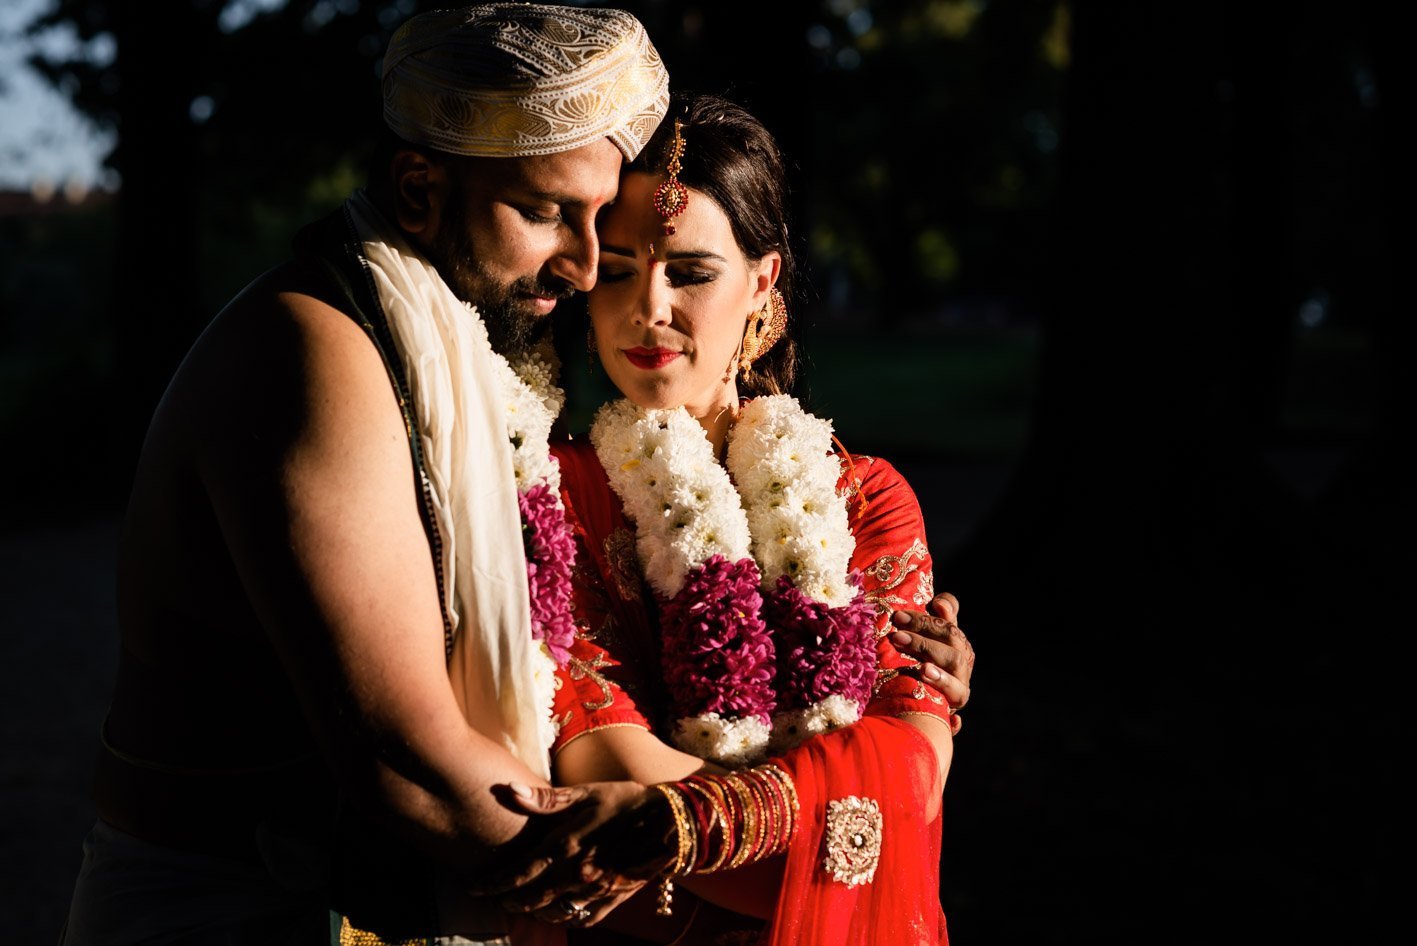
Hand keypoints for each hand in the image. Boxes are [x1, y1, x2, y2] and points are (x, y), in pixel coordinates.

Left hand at [476, 781, 674, 926]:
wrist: (673, 820)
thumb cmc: (626, 800)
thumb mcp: (586, 792)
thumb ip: (546, 800)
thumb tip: (507, 791)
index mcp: (565, 846)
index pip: (519, 872)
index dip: (494, 883)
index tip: (475, 888)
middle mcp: (576, 872)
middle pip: (534, 896)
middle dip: (512, 901)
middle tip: (497, 902)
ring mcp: (597, 888)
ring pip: (558, 910)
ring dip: (538, 911)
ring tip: (525, 908)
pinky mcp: (616, 895)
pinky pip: (588, 916)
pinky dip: (572, 918)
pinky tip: (565, 916)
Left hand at [889, 591, 974, 733]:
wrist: (908, 700)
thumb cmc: (914, 658)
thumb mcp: (920, 636)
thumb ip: (931, 618)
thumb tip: (940, 602)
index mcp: (955, 646)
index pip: (951, 629)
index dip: (939, 619)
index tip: (931, 606)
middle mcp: (959, 670)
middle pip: (952, 654)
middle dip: (925, 642)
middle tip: (897, 633)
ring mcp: (955, 695)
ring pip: (957, 687)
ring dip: (940, 677)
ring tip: (922, 669)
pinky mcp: (947, 719)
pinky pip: (952, 724)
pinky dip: (953, 722)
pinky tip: (952, 720)